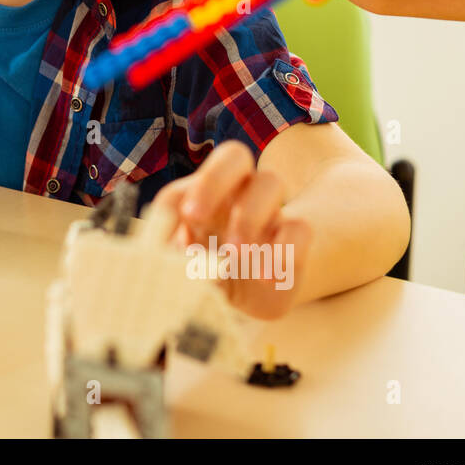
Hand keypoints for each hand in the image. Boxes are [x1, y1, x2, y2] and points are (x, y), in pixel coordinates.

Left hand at [153, 141, 311, 319]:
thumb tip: (167, 240)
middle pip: (237, 156)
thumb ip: (164, 243)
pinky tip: (264, 278)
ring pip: (271, 182)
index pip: (206, 164)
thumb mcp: (171, 258)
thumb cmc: (193, 270)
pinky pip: (300, 229)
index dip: (203, 180)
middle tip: (195, 219)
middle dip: (214, 180)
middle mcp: (238, 193)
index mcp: (207, 190)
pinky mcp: (292, 247)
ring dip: (247, 216)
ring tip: (233, 254)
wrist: (227, 308)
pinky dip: (283, 251)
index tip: (188, 215)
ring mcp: (269, 216)